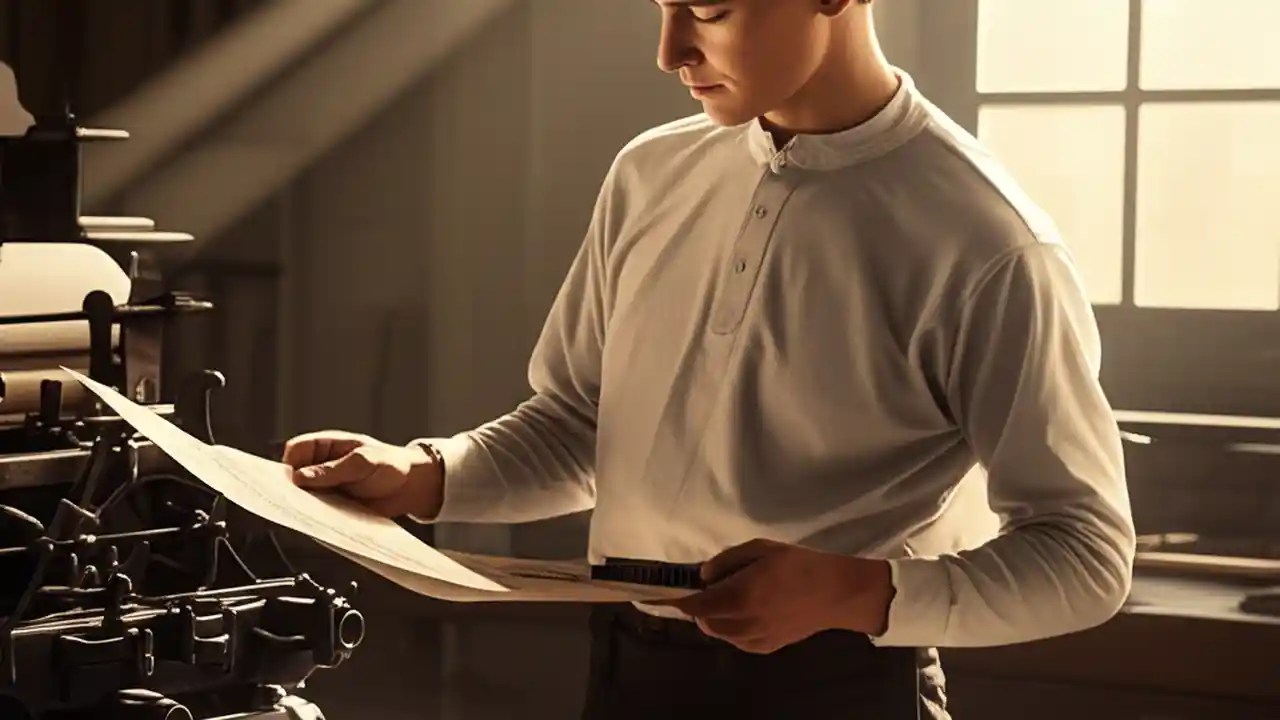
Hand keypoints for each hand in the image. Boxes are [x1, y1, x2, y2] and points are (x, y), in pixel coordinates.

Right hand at [281, 430, 443, 518]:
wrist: (411, 487)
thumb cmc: (390, 465)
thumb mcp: (363, 463)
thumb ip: (332, 470)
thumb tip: (300, 478)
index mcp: (326, 446)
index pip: (296, 450)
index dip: (289, 464)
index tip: (293, 482)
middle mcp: (321, 466)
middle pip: (293, 476)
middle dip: (293, 490)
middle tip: (300, 503)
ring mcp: (326, 487)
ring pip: (303, 498)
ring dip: (306, 507)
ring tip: (316, 515)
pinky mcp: (333, 506)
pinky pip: (318, 513)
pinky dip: (319, 519)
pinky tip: (325, 524)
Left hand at [654, 539, 894, 653]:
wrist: (836, 592)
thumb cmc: (798, 564)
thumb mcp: (761, 549)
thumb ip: (727, 561)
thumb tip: (702, 576)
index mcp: (740, 596)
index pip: (695, 605)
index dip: (674, 600)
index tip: (657, 594)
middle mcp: (743, 623)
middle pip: (703, 621)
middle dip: (698, 606)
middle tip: (708, 587)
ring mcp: (755, 639)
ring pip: (718, 633)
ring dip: (713, 617)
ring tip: (729, 597)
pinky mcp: (766, 648)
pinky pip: (736, 640)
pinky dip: (731, 627)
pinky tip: (746, 611)